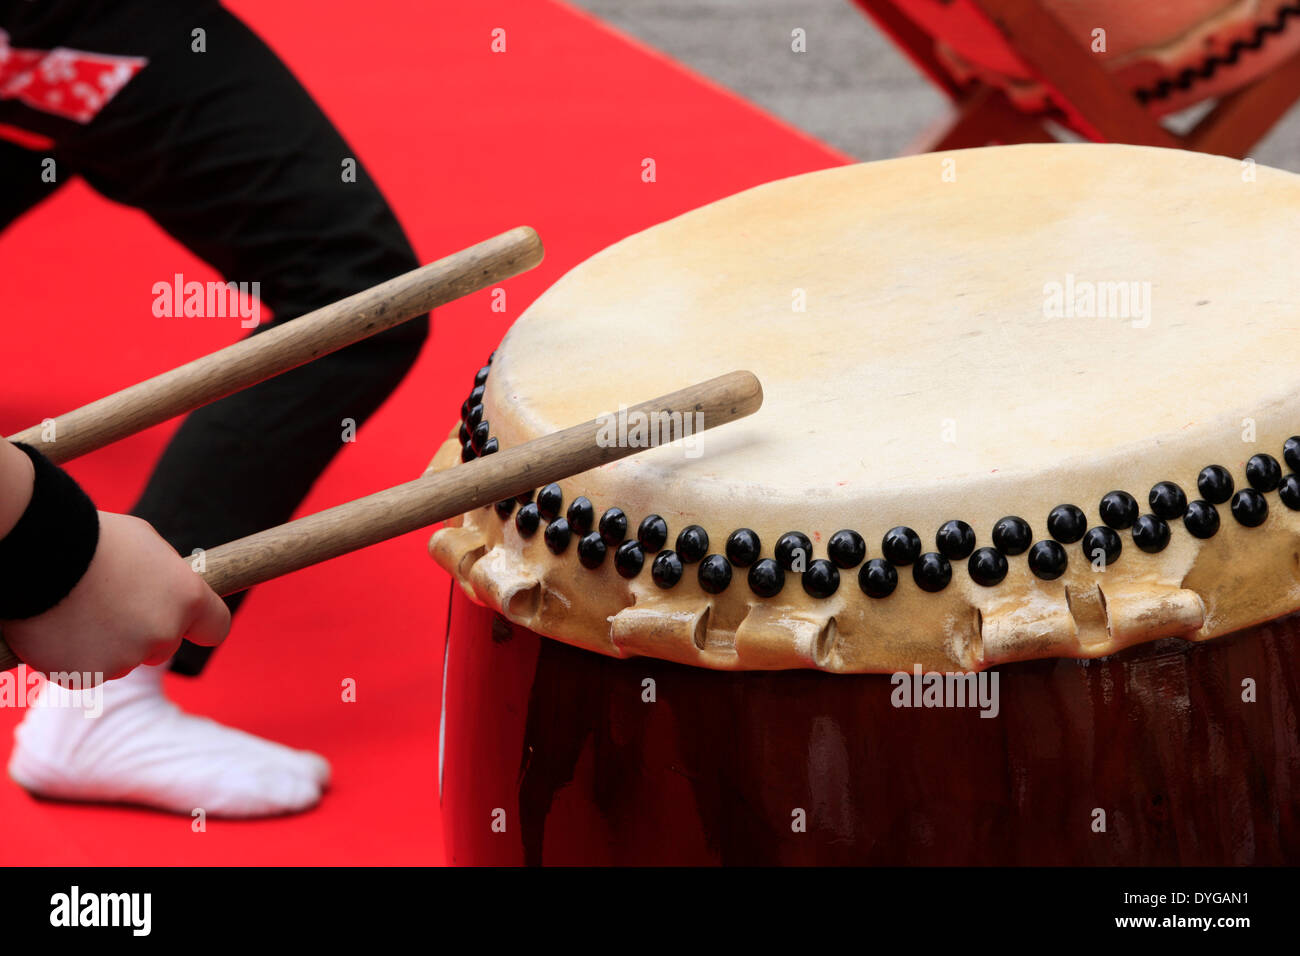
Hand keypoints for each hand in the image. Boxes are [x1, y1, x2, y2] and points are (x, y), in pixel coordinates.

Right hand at [2, 512, 229, 683]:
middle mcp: (162, 633)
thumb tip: (166, 593)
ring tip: (77, 608)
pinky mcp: (83, 676)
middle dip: (142, 633)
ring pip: (121, 660)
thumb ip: (165, 579)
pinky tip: (57, 626)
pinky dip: (71, 656)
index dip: (199, 626)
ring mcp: (123, 659)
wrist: (37, 550)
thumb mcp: (146, 545)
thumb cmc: (93, 537)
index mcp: (187, 598)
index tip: (189, 625)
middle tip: (108, 603)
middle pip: (163, 647)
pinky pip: (83, 671)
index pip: (215, 629)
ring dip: (104, 644)